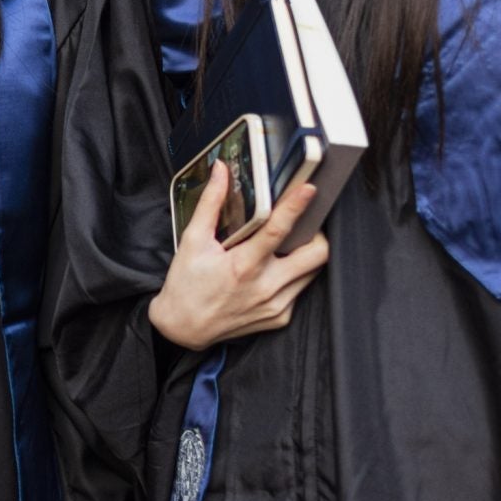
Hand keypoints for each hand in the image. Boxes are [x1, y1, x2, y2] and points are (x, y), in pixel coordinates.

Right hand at [147, 162, 328, 351]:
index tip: (308, 190)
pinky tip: (272, 271)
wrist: (183, 328)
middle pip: (316, 255)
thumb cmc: (186, 285)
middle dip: (316, 234)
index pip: (278, 231)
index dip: (296, 207)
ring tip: (287, 245)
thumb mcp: (193, 241)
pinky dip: (292, 276)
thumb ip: (210, 204)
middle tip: (305, 224)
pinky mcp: (280, 318)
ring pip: (312, 273)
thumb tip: (220, 173)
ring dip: (305, 255)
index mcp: (243, 266)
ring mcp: (276, 306)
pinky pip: (299, 290)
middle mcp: (265, 288)